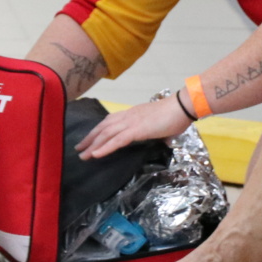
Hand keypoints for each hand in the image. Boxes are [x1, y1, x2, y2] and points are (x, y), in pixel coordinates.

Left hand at [76, 95, 192, 159]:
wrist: (182, 106)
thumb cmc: (175, 115)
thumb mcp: (161, 125)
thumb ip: (159, 132)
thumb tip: (164, 140)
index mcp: (133, 114)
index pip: (110, 121)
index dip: (98, 131)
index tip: (89, 139)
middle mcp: (128, 116)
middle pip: (103, 127)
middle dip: (90, 138)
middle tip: (78, 148)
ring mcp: (131, 122)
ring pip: (106, 134)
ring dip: (93, 145)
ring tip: (83, 155)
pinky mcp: (136, 130)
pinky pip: (117, 140)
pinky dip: (104, 147)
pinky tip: (95, 154)